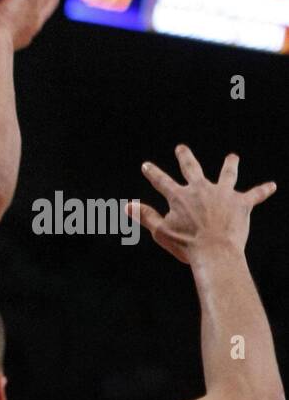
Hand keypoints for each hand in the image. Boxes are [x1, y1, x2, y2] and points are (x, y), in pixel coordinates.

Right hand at [132, 146, 275, 263]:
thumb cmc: (186, 245)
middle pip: (192, 168)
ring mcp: (222, 194)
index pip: (161, 181)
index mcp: (180, 196)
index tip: (146, 165)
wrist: (215, 251)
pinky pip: (254, 195)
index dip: (153, 173)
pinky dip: (263, 191)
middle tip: (181, 148)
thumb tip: (127, 205)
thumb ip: (145, 216)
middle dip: (185, 157)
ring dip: (229, 165)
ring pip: (227, 175)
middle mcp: (201, 189)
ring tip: (232, 157)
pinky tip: (271, 186)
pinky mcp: (241, 203)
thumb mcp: (160, 232)